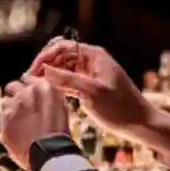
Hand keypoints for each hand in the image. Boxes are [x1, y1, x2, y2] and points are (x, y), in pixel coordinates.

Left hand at [1, 76, 69, 170]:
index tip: (29, 96)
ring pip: (6, 101)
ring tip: (21, 124)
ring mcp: (14, 104)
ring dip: (11, 109)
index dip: (27, 87)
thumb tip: (41, 93)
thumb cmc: (59, 134)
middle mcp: (27, 92)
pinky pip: (2, 116)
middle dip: (16, 94)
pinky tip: (17, 132)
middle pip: (13, 86)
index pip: (28, 78)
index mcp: (44, 87)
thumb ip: (49, 96)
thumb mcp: (61, 109)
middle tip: (22, 108)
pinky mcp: (4, 118)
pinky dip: (7, 122)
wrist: (49, 153)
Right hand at [28, 39, 151, 140]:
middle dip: (45, 66)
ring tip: (35, 89)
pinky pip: (69, 81)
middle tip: (30, 81)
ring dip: (49, 76)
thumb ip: (67, 80)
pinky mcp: (89, 87)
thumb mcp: (92, 93)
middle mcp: (91, 61)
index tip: (33, 71)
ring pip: (63, 69)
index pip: (62, 47)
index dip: (45, 56)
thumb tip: (44, 70)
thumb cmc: (120, 107)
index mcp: (94, 56)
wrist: (139, 123)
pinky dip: (58, 86)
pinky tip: (48, 95)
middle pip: (61, 56)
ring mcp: (90, 74)